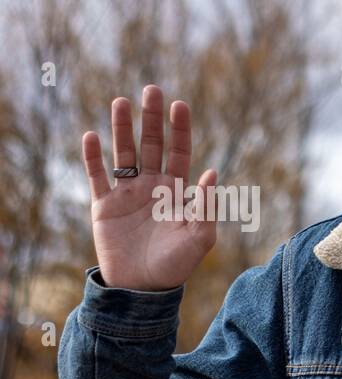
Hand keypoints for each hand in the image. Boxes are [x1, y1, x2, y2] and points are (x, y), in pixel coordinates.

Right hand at [81, 84, 218, 290]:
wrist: (142, 288)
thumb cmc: (175, 265)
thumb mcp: (199, 238)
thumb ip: (206, 206)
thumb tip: (211, 171)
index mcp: (176, 192)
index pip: (179, 153)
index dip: (179, 130)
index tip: (179, 106)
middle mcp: (151, 186)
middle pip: (151, 145)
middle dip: (152, 119)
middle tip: (152, 90)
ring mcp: (126, 194)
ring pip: (124, 153)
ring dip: (122, 128)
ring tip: (122, 102)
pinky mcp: (104, 205)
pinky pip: (97, 175)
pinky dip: (93, 156)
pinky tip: (92, 135)